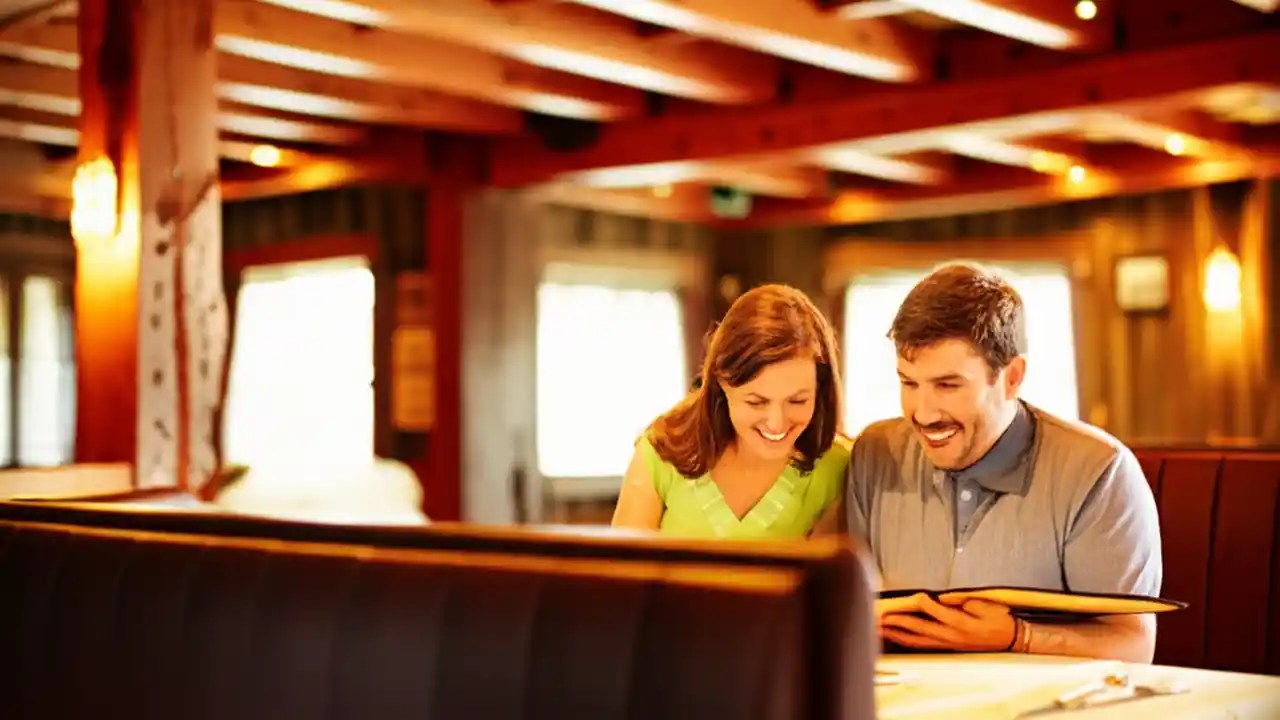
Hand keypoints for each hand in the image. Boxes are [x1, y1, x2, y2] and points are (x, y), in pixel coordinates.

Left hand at [879, 593, 1016, 651]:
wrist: (1010, 640)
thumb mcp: (987, 605)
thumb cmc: (999, 621)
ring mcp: (947, 643)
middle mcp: (951, 636)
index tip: (911, 596)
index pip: (935, 611)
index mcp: (961, 623)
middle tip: (881, 616)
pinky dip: (906, 641)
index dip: (922, 602)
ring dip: (897, 634)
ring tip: (881, 627)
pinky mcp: (946, 647)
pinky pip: (921, 645)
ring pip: (917, 640)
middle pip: (919, 628)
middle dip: (898, 621)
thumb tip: (945, 597)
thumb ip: (964, 600)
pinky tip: (896, 636)